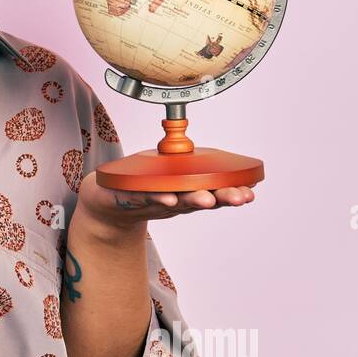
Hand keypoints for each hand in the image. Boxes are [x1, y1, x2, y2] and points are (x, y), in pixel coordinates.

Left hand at [74, 168, 255, 234]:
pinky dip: (157, 198)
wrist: (107, 201)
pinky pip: (144, 197)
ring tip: (207, 199)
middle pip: (200, 199)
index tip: (250, 191)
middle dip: (221, 198)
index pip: (213, 192)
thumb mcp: (173, 173)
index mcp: (186, 191)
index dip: (232, 192)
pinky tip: (168, 198)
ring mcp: (153, 200)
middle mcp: (175, 199)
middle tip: (238, 197)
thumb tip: (217, 155)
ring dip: (193, 200)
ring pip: (176, 201)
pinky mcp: (129, 197)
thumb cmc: (144, 184)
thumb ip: (192, 166)